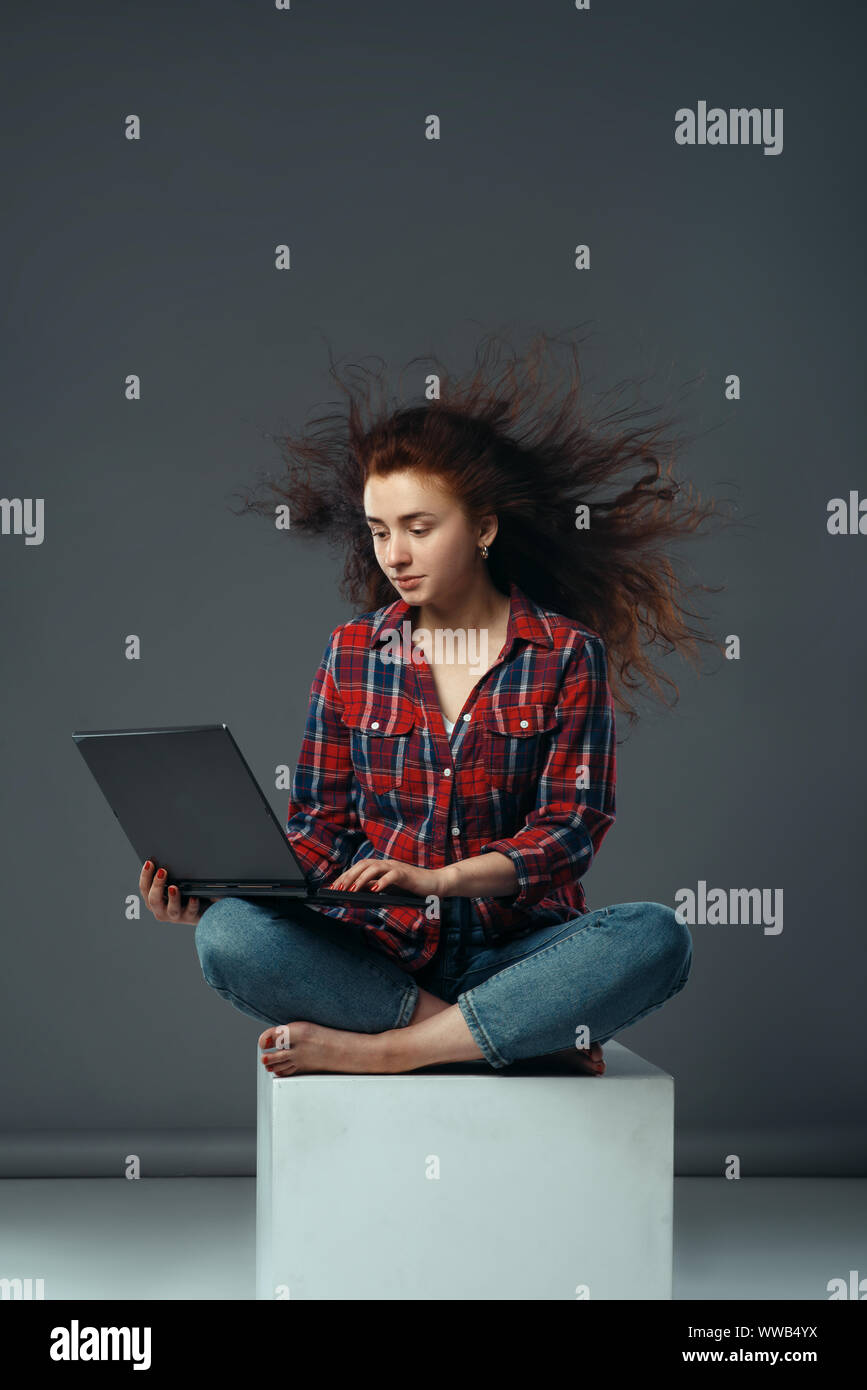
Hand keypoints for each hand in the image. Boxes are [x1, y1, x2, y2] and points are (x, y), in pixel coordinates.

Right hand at [139, 860, 220, 924]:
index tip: (149, 862)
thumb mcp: (175, 881)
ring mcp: (176, 916)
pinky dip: (192, 904)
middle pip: (154, 900)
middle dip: (156, 885)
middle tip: (162, 871)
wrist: (204, 907)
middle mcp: (161, 910)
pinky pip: (191, 912)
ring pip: (171, 910)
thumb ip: (170, 873)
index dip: (145, 876)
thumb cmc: (185, 891)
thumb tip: (168, 855)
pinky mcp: (191, 918)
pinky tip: (194, 897)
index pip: (145, 889)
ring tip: (174, 887)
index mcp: (154, 899)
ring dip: (172, 898)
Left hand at [330, 858, 445, 899]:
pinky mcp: (406, 874)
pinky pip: (392, 875)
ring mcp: (396, 867)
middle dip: (348, 876)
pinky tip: (374, 890)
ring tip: (351, 889)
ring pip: (374, 868)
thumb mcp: (388, 888)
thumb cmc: (411, 887)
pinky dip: (382, 882)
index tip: (332, 887)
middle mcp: (386, 864)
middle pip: (363, 865)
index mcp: (381, 867)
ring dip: (361, 878)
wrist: (435, 883)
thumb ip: (374, 887)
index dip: (345, 876)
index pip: (358, 868)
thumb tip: (356, 891)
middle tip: (337, 888)